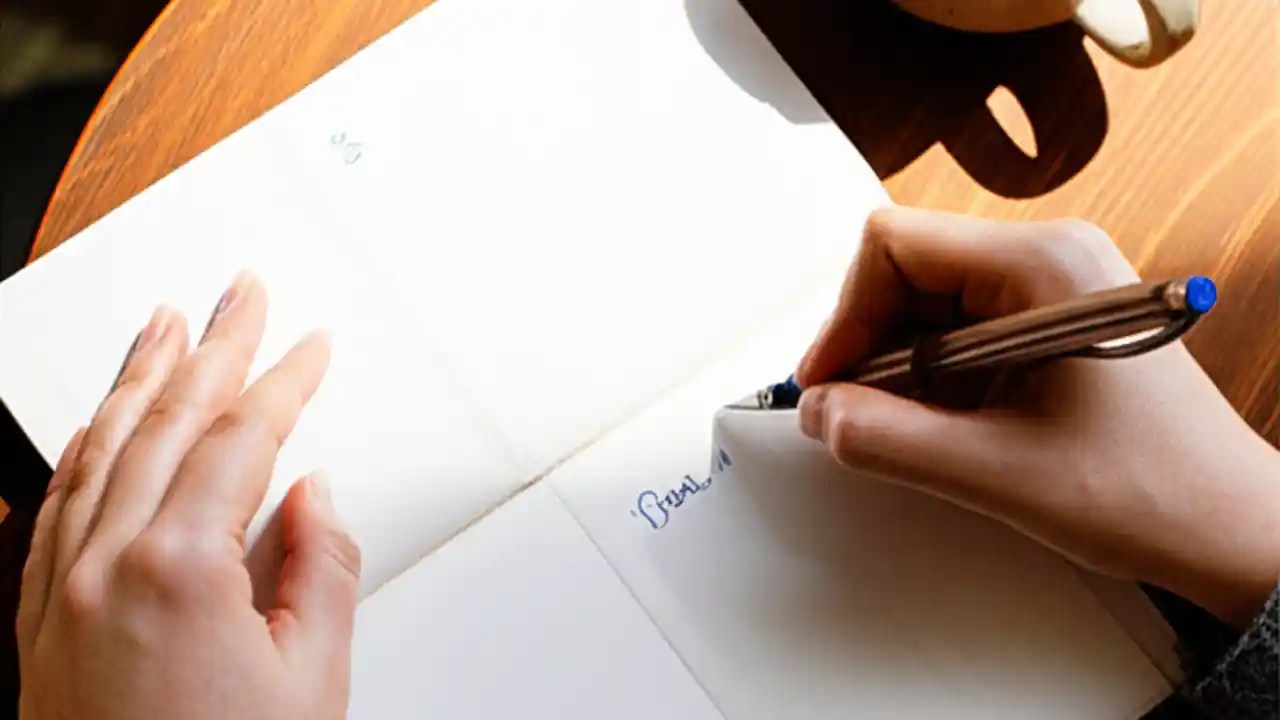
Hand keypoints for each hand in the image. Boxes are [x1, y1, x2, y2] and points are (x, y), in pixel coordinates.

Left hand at [17, 273, 359, 718]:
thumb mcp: (310, 684)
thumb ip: (317, 571)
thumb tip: (310, 499)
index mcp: (177, 571)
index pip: (240, 439)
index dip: (283, 380)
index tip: (310, 346)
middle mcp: (102, 566)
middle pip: (166, 420)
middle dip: (214, 346)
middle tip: (243, 294)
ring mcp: (57, 589)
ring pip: (98, 446)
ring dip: (137, 375)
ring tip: (165, 325)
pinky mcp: (36, 620)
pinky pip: (54, 501)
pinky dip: (84, 445)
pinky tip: (97, 423)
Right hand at [796, 208, 1279, 628]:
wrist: (1228, 528)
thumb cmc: (1151, 492)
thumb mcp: (994, 471)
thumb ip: (887, 439)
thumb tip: (819, 412)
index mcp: (1044, 265)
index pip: (894, 246)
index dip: (845, 316)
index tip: (828, 382)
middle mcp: (1051, 257)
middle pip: (908, 269)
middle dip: (870, 343)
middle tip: (857, 411)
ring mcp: (1054, 286)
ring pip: (930, 301)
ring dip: (903, 365)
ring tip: (917, 428)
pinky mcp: (1051, 320)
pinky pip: (962, 328)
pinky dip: (936, 376)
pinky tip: (952, 424)